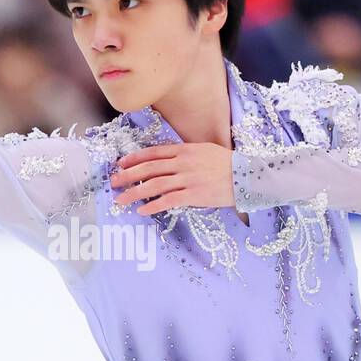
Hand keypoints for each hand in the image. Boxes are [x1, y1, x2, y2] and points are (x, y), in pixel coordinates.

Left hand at [109, 142, 234, 215]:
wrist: (246, 176)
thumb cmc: (227, 165)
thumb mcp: (204, 151)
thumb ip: (185, 155)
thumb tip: (166, 162)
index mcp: (185, 150)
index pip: (153, 153)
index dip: (134, 158)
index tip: (120, 164)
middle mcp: (183, 163)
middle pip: (148, 169)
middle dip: (127, 176)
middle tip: (113, 182)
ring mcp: (187, 179)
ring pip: (154, 185)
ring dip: (134, 193)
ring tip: (120, 199)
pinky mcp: (193, 195)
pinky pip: (168, 200)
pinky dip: (153, 206)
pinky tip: (142, 211)